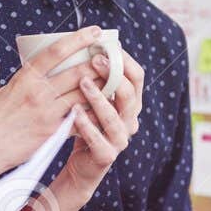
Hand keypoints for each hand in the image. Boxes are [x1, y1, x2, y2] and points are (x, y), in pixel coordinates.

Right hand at [0, 27, 100, 176]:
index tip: (94, 31)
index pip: (56, 51)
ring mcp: (47, 113)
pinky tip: (102, 108)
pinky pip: (80, 118)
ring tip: (115, 81)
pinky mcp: (52, 132)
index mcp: (25, 77)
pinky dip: (92, 112)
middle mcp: (38, 92)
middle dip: (100, 63)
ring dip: (102, 87)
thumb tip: (45, 70)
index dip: (79, 39)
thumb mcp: (7, 90)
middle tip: (114, 57)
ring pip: (84, 94)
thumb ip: (28, 80)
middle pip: (78, 72)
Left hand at [55, 50, 142, 194]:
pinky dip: (86, 125)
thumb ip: (96, 79)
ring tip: (82, 83)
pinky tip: (74, 112)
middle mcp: (129, 121)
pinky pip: (98, 139)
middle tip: (95, 60)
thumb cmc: (85, 125)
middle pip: (130, 95)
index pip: (137, 77)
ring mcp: (120, 140)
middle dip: (113, 75)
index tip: (107, 46)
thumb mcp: (93, 100)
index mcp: (130, 104)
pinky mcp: (106, 156)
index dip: (125, 60)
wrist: (80, 165)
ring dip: (99, 98)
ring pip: (114, 117)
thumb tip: (86, 45)